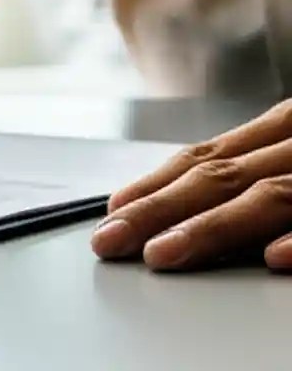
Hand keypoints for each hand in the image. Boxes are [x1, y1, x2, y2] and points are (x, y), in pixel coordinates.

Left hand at [91, 100, 291, 271]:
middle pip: (222, 177)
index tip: (111, 214)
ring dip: (210, 226)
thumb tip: (183, 199)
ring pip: (270, 194)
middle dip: (159, 210)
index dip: (155, 186)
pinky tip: (271, 257)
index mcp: (286, 128)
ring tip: (163, 252)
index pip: (208, 158)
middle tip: (111, 242)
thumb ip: (257, 165)